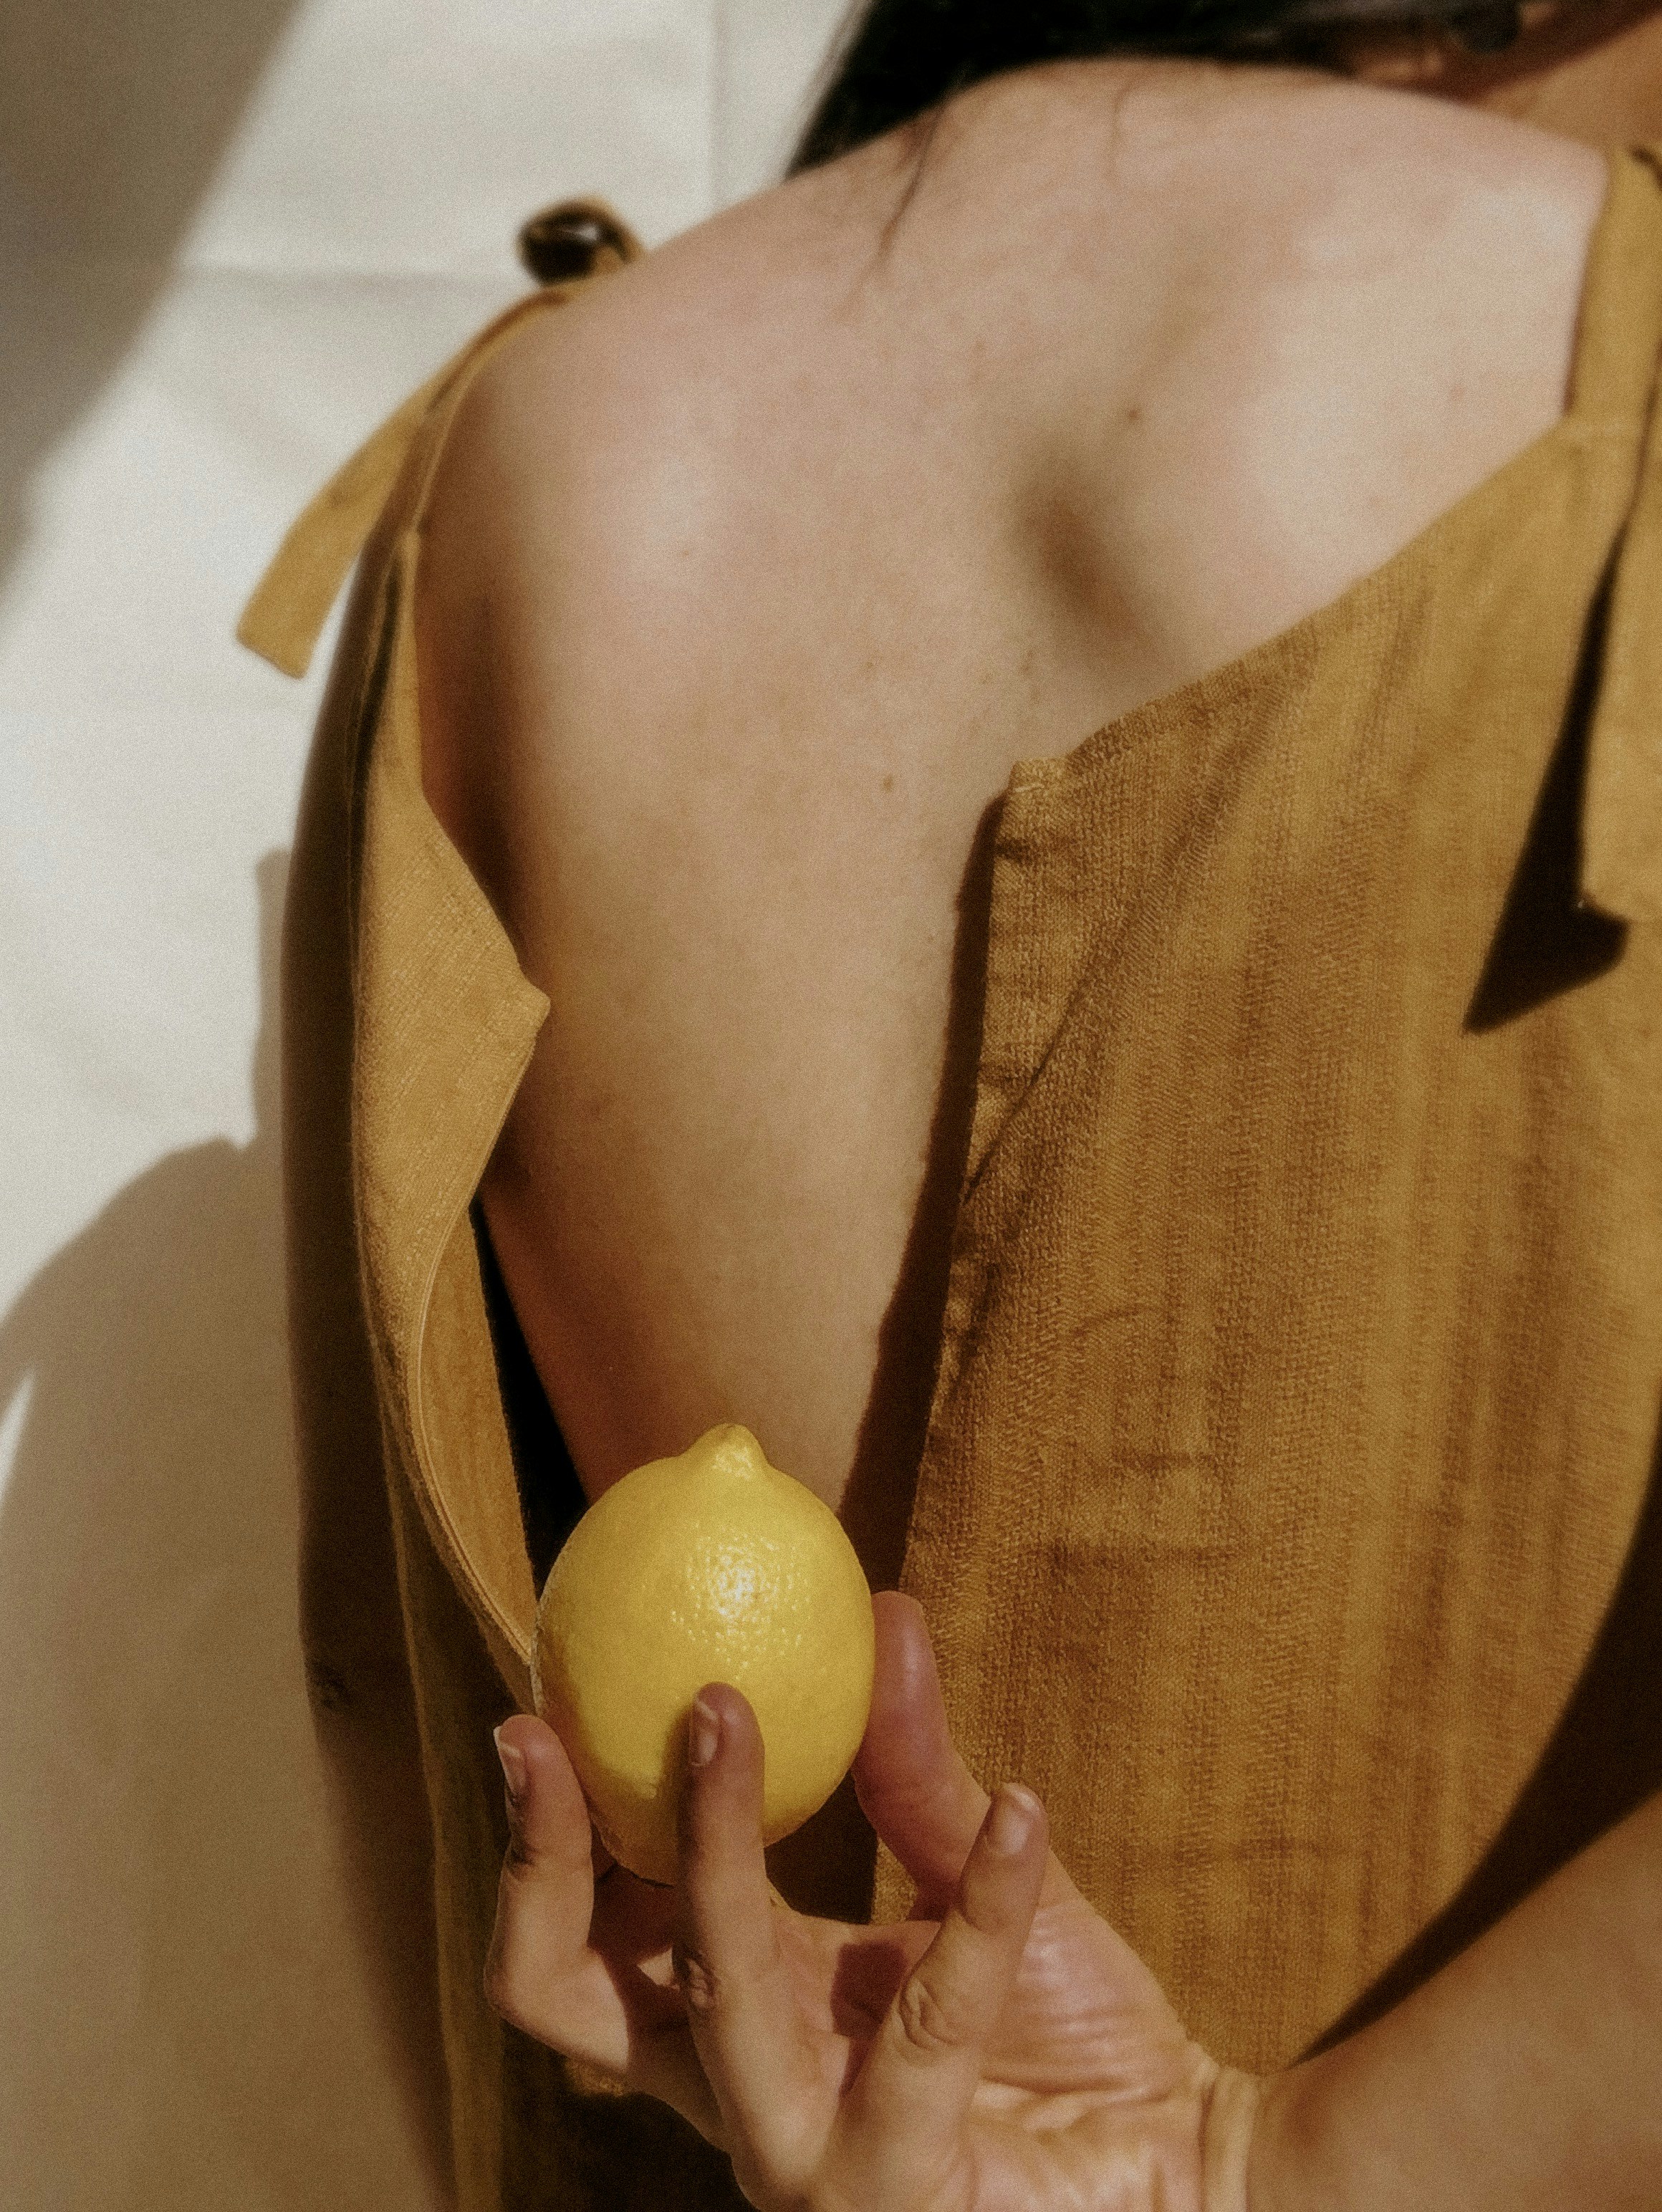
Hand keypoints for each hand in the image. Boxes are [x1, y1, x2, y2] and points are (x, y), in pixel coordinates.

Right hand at [487, 1592, 1259, 2209]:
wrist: (1180, 2166)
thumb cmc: (1065, 2029)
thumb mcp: (970, 1866)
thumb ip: (915, 1764)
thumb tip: (885, 1610)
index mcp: (743, 2003)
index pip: (585, 1930)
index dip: (545, 1823)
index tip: (540, 1694)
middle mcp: (741, 2082)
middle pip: (564, 1988)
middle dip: (538, 1855)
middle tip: (536, 1727)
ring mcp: (803, 2151)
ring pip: (707, 1987)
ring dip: (703, 1841)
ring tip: (721, 1709)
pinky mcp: (898, 2187)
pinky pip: (931, 2015)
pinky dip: (981, 1896)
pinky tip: (1028, 1809)